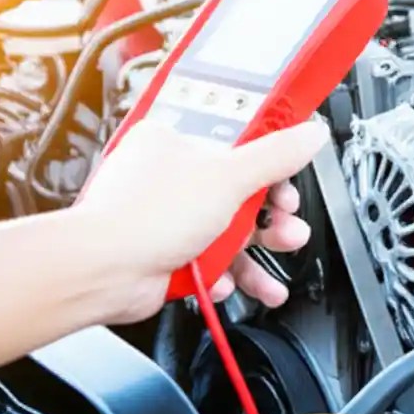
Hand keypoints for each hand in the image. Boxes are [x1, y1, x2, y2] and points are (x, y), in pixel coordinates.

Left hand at [74, 118, 327, 323]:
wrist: (103, 273)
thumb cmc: (142, 217)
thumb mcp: (228, 176)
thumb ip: (276, 155)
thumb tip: (310, 133)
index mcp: (179, 140)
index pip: (240, 139)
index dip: (272, 156)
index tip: (294, 169)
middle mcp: (173, 176)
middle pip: (243, 189)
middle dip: (272, 213)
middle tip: (288, 220)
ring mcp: (172, 216)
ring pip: (233, 229)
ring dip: (260, 248)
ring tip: (278, 258)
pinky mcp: (172, 253)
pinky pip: (215, 259)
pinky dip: (230, 272)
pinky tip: (235, 279)